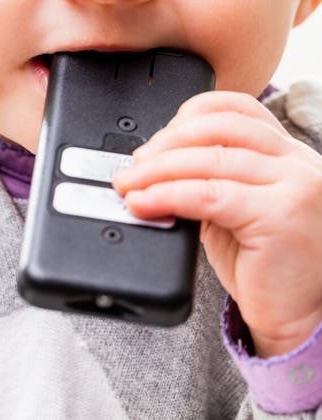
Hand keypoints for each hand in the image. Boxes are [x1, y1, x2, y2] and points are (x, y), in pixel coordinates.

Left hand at [112, 90, 321, 356]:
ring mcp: (295, 187)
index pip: (238, 109)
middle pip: (219, 130)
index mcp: (289, 153)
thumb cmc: (269, 268)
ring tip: (130, 184)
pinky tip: (145, 203)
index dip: (190, 114)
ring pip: (210, 160)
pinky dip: (168, 195)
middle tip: (134, 165)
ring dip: (158, 170)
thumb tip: (153, 163)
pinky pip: (209, 195)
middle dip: (166, 144)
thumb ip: (211, 178)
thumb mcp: (239, 207)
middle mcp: (298, 162)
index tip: (159, 136)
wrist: (299, 321)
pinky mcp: (279, 217)